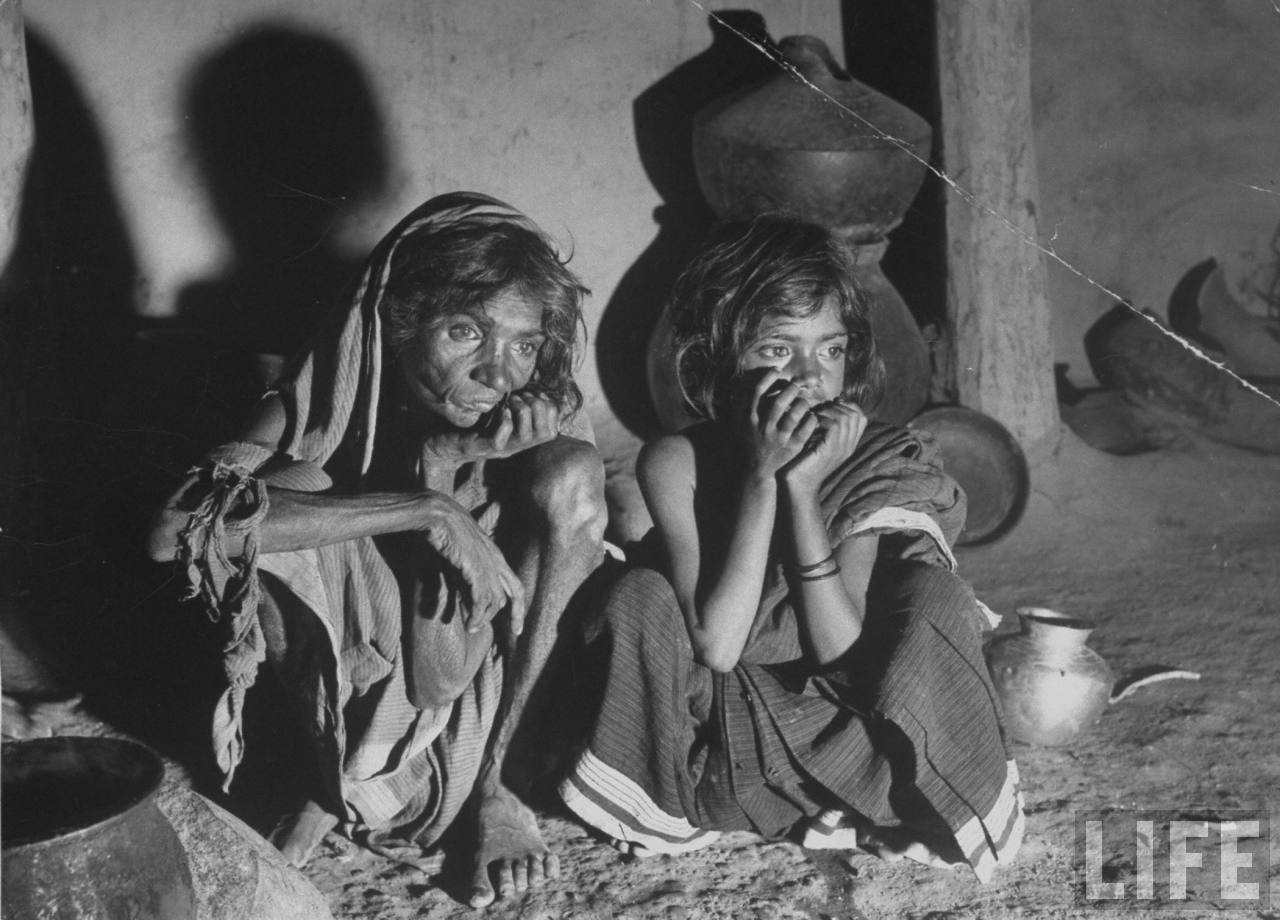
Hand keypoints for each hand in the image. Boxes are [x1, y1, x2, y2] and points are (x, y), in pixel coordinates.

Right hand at [418, 494, 527, 634]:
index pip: (515, 584)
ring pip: (495, 600)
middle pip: (515, 593)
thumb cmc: (445, 532)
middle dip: (516, 614)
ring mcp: (487, 565)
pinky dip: (476, 614)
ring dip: (485, 617)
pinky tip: (469, 623)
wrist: (439, 515)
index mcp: (495, 556)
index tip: (516, 623)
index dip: (518, 604)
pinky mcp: (475, 569)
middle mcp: (496, 561)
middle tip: (514, 631)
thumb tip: (462, 596)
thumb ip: (465, 576)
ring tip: (473, 627)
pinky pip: (481, 599)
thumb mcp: (461, 556)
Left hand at [424, 392, 561, 461]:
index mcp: (525, 437)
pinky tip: (499, 412)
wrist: (445, 443)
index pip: (553, 428)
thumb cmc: (473, 423)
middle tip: (519, 396)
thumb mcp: (500, 411)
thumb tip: (535, 387)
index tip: (532, 392)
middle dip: (537, 407)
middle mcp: (518, 446)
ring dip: (521, 411)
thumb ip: (517, 403)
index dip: (548, 405)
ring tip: (509, 402)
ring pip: (527, 436)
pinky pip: (502, 439)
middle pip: (547, 433)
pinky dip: (504, 421)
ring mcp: (503, 449)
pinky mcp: (485, 448)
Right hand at [732, 368, 820, 479]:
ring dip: (802, 404)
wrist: (756, 467)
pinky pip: (806, 430)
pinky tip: (812, 416)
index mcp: (750, 419)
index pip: (757, 393)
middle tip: (796, 385)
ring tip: (804, 402)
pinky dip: (811, 420)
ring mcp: (778, 439)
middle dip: (790, 390)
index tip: (778, 370)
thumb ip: (744, 403)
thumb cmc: (752, 439)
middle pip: (778, 403)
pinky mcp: (791, 447)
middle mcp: (763, 428)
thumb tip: (750, 383)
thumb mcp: (741, 422)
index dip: (768, 378)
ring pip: (794, 416)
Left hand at [782, 399, 867, 494]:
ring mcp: (841, 449)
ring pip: (846, 417)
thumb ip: (825, 428)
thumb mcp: (817, 442)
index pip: (861, 417)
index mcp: (848, 444)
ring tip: (815, 414)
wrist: (798, 486)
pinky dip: (822, 419)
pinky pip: (834, 425)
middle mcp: (848, 446)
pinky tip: (812, 423)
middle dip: (837, 406)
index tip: (829, 405)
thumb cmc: (802, 462)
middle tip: (820, 410)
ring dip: (828, 411)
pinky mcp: (829, 450)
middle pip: (856, 414)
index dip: (847, 405)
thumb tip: (826, 405)